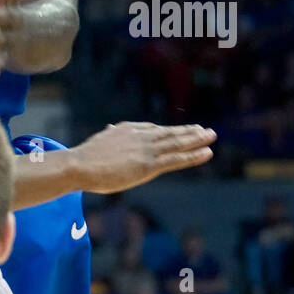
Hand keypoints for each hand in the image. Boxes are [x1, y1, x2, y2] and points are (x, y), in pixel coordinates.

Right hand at [71, 122, 216, 193]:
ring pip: (177, 143)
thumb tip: (110, 129)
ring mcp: (146, 150)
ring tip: (212, 136)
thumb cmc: (85, 157)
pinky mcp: (149, 165)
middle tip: (205, 130)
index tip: (181, 130)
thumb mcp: (100, 141)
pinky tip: (207, 153)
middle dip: (189, 131)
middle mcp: (141, 136)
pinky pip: (177, 159)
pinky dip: (194, 155)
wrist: (81, 164)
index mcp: (128, 129)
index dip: (170, 130)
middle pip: (170, 133)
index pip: (154, 129)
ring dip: (197, 139)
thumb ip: (109, 135)